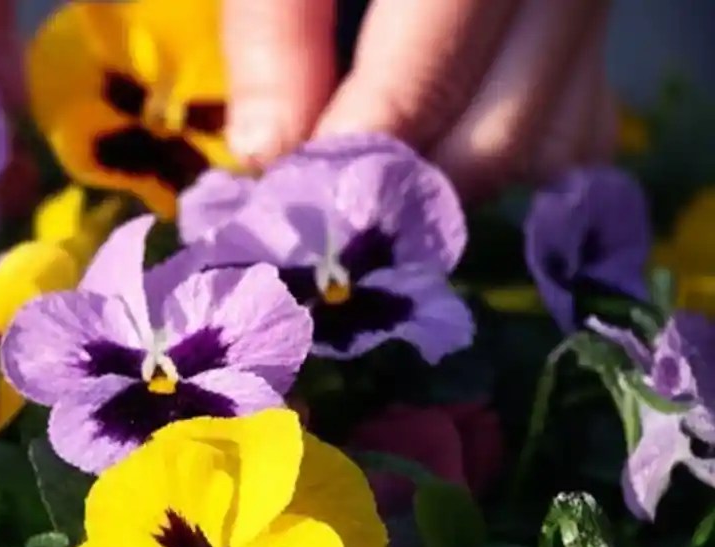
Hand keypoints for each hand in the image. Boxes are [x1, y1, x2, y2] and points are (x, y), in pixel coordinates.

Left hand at [223, 0, 615, 199]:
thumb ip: (275, 27)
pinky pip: (580, 123)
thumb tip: (267, 152)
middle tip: (322, 211)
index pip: (422, 84)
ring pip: (551, 146)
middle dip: (402, 193)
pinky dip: (509, 158)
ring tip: (373, 181)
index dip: (351, 163)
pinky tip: (436, 145)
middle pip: (498, 135)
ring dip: (457, 188)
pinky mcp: (595, 18)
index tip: (289, 205)